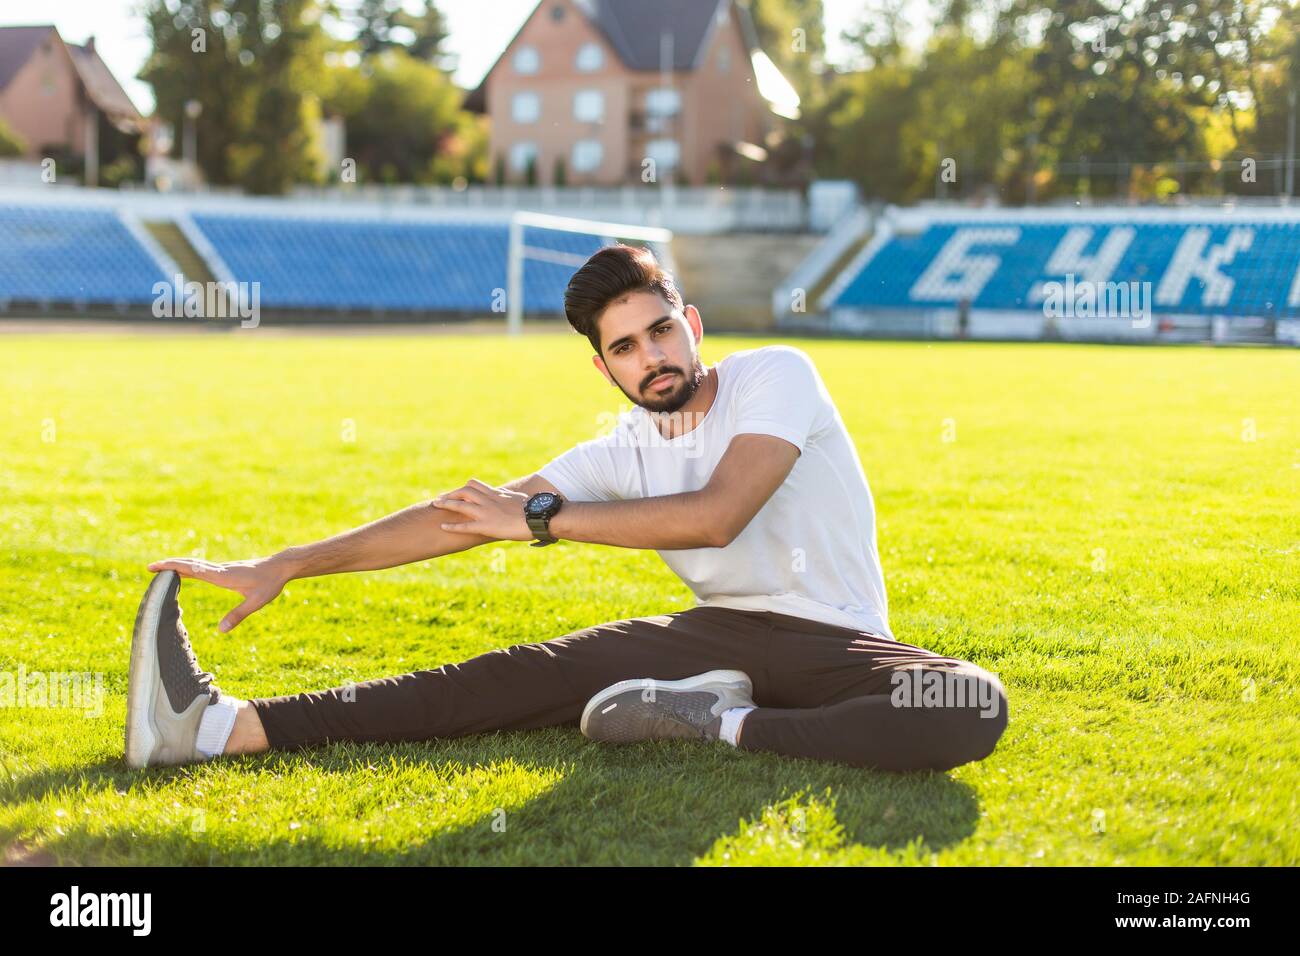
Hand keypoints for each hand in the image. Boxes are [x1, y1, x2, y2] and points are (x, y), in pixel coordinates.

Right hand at [145, 555, 291, 632]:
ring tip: (162, 570)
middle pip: (190, 564)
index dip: (173, 567)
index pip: (192, 569)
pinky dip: (190, 568)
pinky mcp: (227, 570)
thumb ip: (238, 615)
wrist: (281, 567)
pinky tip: (187, 572)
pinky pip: (203, 567)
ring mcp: (222, 568)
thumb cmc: (269, 583)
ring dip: (178, 565)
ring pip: (196, 564)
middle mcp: (219, 570)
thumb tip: (220, 631)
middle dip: (169, 565)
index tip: (155, 567)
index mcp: (222, 576)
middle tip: (150, 567)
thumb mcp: (256, 602)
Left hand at [432, 479, 532, 541]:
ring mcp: (486, 513)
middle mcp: (488, 500)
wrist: (538, 517)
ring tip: (435, 506)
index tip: (456, 492)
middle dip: (451, 494)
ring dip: (446, 504)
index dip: (463, 488)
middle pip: (464, 491)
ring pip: (461, 505)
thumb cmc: (533, 508)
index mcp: (496, 494)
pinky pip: (465, 525)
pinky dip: (453, 526)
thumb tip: (509, 495)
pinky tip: (443, 527)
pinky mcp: (487, 526)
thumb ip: (509, 496)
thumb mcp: (519, 498)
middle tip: (440, 498)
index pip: (475, 485)